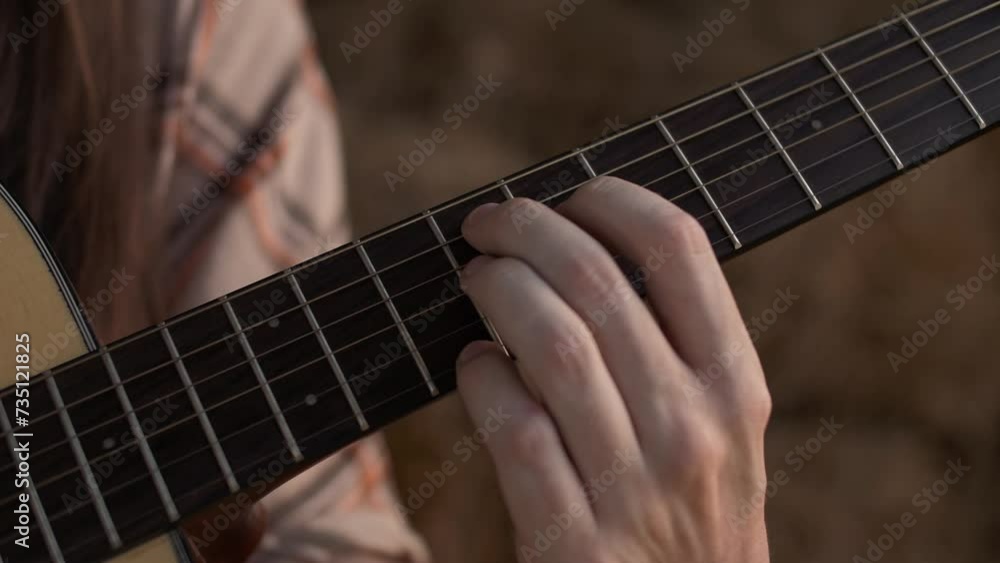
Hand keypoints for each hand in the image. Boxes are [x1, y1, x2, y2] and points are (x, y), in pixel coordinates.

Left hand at [455, 177, 771, 561]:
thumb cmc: (695, 523)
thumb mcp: (721, 440)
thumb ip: (678, 360)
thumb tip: (589, 261)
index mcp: (734, 390)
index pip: (680, 250)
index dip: (614, 201)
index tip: (573, 194)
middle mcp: (692, 430)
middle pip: (595, 280)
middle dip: (528, 231)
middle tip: (490, 226)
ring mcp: (634, 488)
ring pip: (550, 342)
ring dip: (498, 291)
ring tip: (475, 279)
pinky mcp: (574, 543)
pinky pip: (513, 430)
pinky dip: (482, 380)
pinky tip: (473, 366)